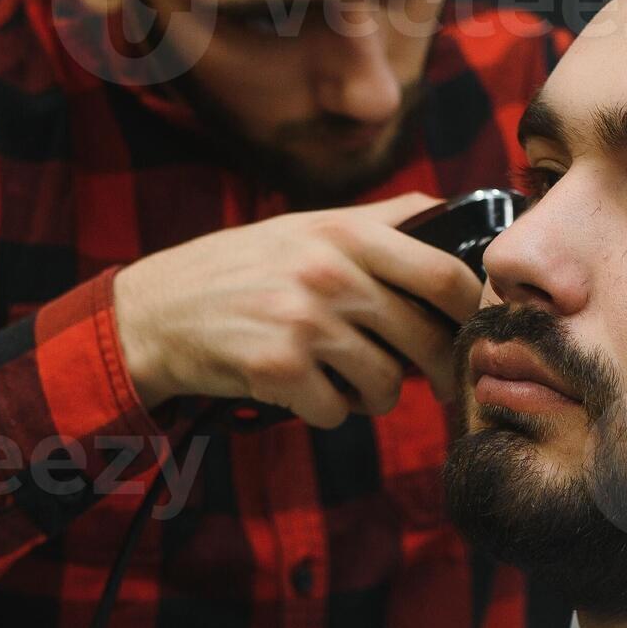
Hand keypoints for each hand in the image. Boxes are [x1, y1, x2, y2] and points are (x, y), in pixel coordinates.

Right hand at [112, 192, 484, 425]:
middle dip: (434, 371)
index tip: (470, 333)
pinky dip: (326, 411)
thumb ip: (376, 222)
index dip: (471, 313)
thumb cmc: (238, 269)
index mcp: (346, 233)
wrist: (155, 311)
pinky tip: (302, 391)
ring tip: (345, 380)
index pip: (445, 275)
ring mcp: (304, 322)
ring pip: (386, 384)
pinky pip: (338, 412)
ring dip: (373, 395)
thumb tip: (448, 215)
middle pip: (425, 339)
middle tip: (429, 382)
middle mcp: (330, 273)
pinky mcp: (279, 369)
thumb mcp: (305, 227)